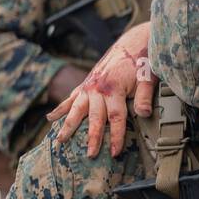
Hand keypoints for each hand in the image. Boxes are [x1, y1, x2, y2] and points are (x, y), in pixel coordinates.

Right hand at [48, 22, 154, 157]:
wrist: (133, 42)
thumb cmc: (143, 61)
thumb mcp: (148, 77)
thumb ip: (144, 96)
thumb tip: (144, 114)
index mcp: (113, 89)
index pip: (115, 118)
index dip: (115, 136)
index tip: (115, 152)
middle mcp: (97, 89)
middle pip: (94, 118)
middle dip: (91, 138)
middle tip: (89, 156)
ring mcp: (89, 86)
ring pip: (75, 109)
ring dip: (68, 126)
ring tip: (59, 141)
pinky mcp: (86, 83)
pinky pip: (71, 98)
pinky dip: (60, 108)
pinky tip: (50, 118)